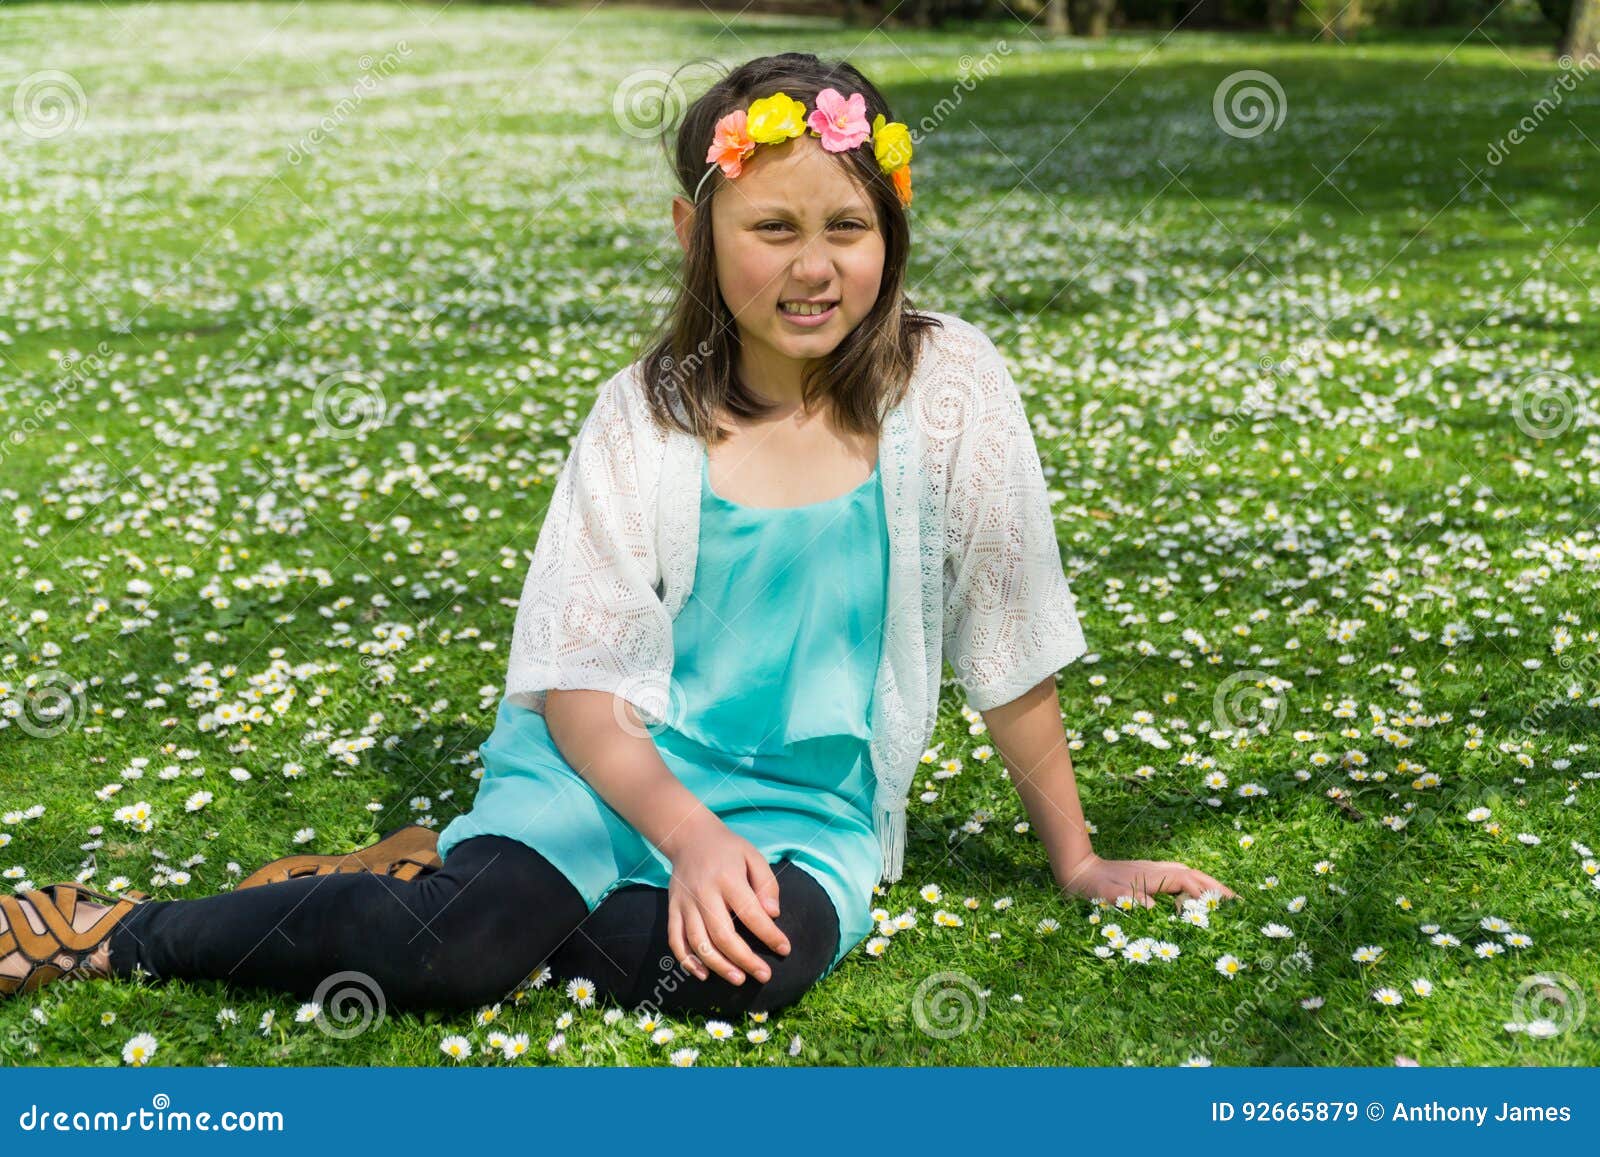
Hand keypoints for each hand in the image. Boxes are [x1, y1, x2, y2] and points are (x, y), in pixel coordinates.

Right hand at [665, 823, 791, 985]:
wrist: (689, 836)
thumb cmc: (728, 849)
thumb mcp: (753, 856)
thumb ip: (766, 884)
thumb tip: (773, 914)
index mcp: (727, 878)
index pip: (751, 913)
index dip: (769, 935)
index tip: (785, 949)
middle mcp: (704, 893)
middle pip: (723, 935)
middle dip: (745, 959)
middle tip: (764, 975)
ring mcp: (685, 903)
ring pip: (699, 943)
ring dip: (719, 966)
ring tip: (739, 979)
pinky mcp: (673, 909)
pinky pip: (675, 940)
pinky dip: (687, 961)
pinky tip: (703, 974)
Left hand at [1056, 852, 1237, 910]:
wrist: (1078, 869)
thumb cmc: (1092, 885)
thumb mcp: (1105, 894)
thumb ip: (1127, 898)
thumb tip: (1151, 907)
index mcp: (1151, 876)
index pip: (1185, 882)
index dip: (1204, 892)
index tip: (1224, 905)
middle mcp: (1156, 870)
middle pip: (1193, 875)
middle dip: (1215, 887)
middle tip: (1237, 902)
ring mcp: (1154, 871)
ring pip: (1188, 874)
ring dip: (1208, 884)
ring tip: (1225, 898)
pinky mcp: (1149, 874)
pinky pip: (1179, 877)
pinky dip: (1194, 884)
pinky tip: (1198, 893)